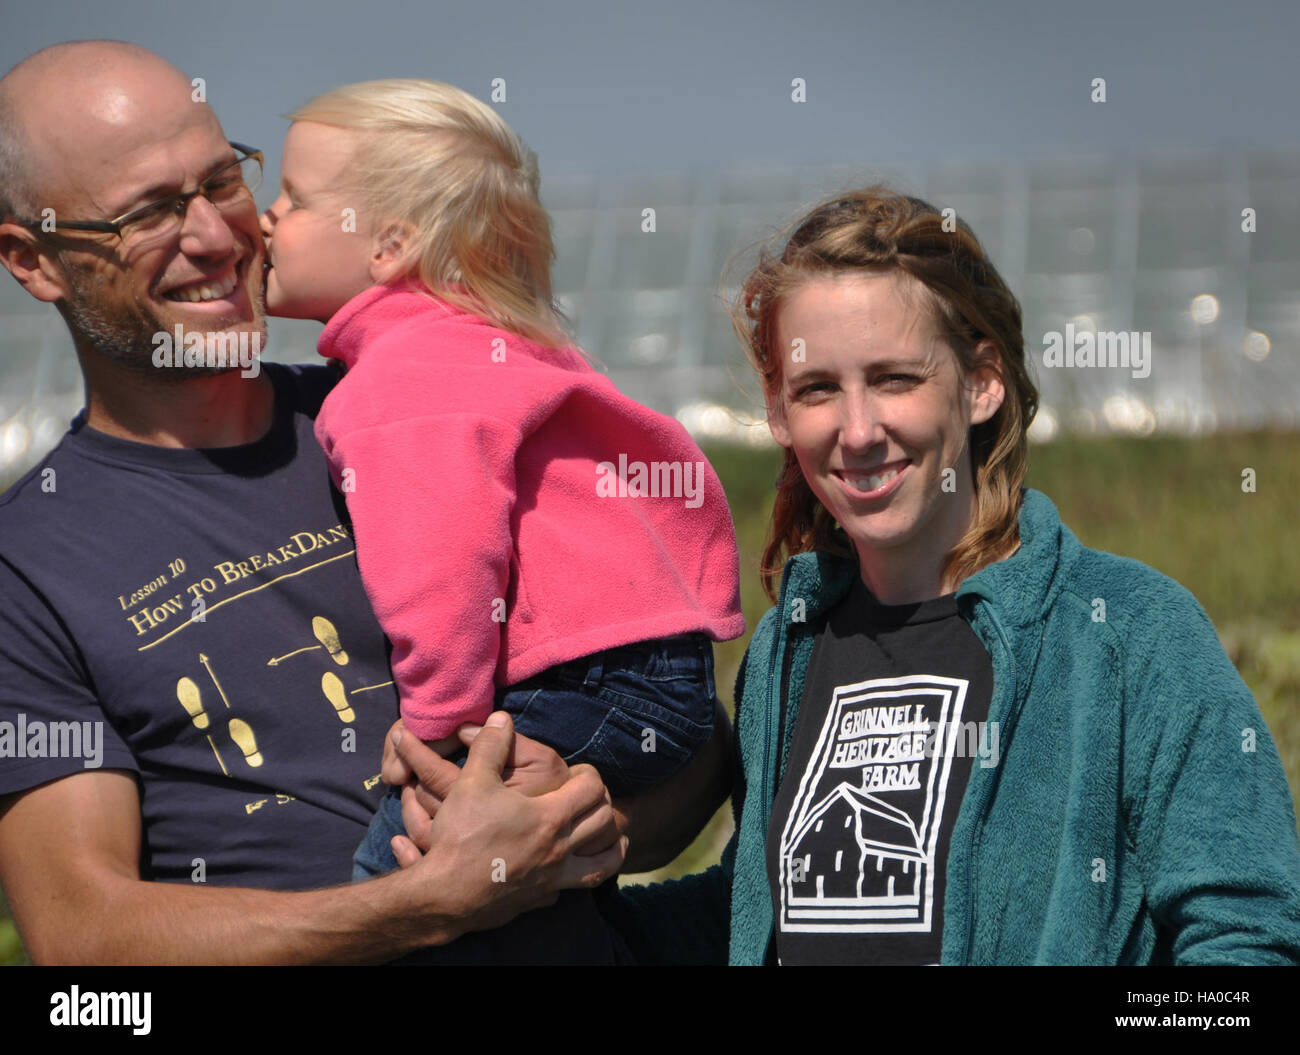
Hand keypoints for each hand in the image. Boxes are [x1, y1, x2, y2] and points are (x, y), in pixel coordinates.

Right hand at [387, 712, 626, 941]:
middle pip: (603, 823)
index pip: (592, 789)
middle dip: (602, 805)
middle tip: (591, 797)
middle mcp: (560, 849)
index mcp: (550, 817)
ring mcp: (552, 879)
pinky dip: (569, 880)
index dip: (590, 775)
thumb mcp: (472, 782)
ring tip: (611, 840)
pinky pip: (564, 891)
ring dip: (610, 850)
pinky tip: (561, 875)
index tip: (580, 772)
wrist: (444, 895)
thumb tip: (502, 718)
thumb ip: (490, 746)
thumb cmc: (461, 836)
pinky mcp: (537, 901)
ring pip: (601, 867)